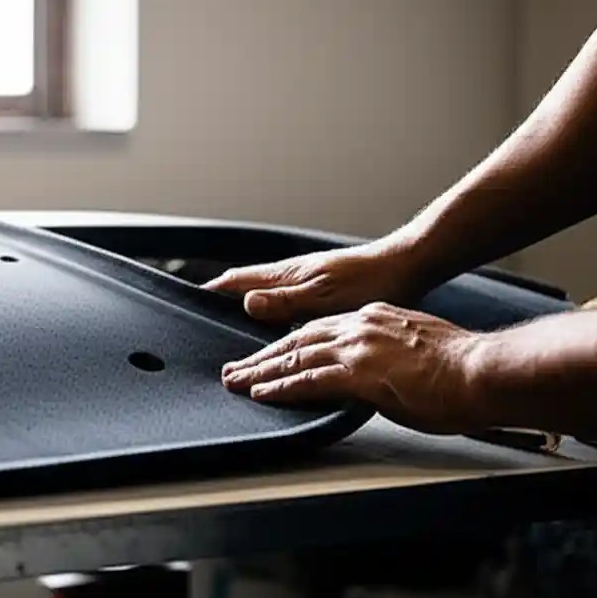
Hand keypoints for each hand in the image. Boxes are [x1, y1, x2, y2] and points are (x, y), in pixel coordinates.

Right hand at [202, 240, 427, 323]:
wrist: (407, 266)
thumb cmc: (371, 281)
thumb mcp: (325, 297)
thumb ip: (284, 302)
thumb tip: (245, 304)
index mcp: (286, 276)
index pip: (236, 282)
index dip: (212, 293)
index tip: (189, 306)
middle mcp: (291, 276)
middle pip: (245, 287)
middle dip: (222, 302)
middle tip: (203, 325)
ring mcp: (305, 281)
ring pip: (264, 296)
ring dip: (245, 310)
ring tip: (231, 331)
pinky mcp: (321, 290)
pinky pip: (283, 302)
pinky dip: (270, 314)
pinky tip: (277, 328)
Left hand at [221, 302, 493, 434]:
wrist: (482, 372)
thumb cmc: (463, 369)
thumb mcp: (420, 349)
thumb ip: (393, 354)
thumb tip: (386, 371)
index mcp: (375, 319)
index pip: (320, 329)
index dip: (290, 342)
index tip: (270, 353)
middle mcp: (361, 326)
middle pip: (299, 339)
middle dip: (264, 356)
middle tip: (236, 368)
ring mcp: (358, 349)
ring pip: (296, 358)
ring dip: (262, 372)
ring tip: (236, 382)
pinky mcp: (359, 374)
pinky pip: (308, 381)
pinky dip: (281, 388)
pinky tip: (262, 394)